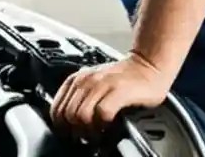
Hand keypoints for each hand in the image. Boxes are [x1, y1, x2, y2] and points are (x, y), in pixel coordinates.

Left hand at [48, 52, 173, 141]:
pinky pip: (103, 113)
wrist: (148, 65)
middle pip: (67, 115)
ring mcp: (102, 84)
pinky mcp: (119, 90)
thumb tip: (69, 125)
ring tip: (98, 135)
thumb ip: (80, 99)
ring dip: (89, 131)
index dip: (62, 128)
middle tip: (87, 137)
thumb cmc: (123, 79)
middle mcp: (86, 80)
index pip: (56, 110)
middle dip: (76, 132)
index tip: (71, 135)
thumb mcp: (94, 85)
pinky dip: (104, 125)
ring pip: (81, 115)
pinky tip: (110, 127)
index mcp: (77, 80)